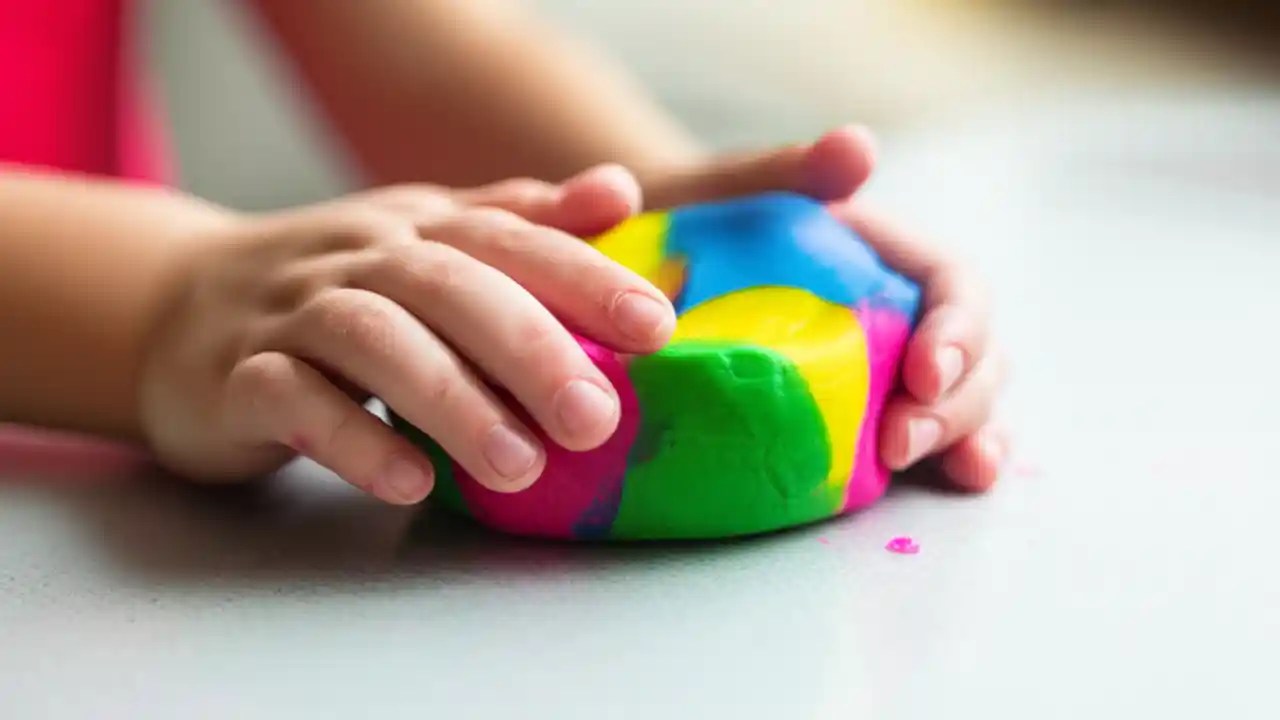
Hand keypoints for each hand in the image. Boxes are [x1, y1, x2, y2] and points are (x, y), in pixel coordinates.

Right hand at [138, 165, 675, 503]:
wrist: (175, 307)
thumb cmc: (336, 285)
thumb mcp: (427, 242)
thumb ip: (520, 223)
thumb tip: (619, 190)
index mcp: (418, 226)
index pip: (509, 239)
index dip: (585, 276)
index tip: (656, 327)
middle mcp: (358, 257)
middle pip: (449, 286)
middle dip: (529, 349)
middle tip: (594, 419)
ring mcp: (291, 313)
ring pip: (372, 339)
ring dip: (451, 401)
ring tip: (518, 468)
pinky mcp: (236, 376)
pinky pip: (293, 400)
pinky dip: (353, 439)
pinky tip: (409, 481)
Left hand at [641, 127, 1007, 490]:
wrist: (655, 281)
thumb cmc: (695, 230)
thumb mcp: (731, 191)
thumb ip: (793, 168)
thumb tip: (859, 146)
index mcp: (888, 254)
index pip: (955, 286)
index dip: (960, 330)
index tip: (925, 372)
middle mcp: (906, 311)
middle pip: (975, 357)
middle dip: (955, 404)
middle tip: (899, 443)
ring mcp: (894, 368)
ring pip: (965, 402)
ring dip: (959, 437)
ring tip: (913, 466)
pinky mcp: (871, 416)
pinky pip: (929, 439)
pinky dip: (950, 461)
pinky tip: (953, 481)